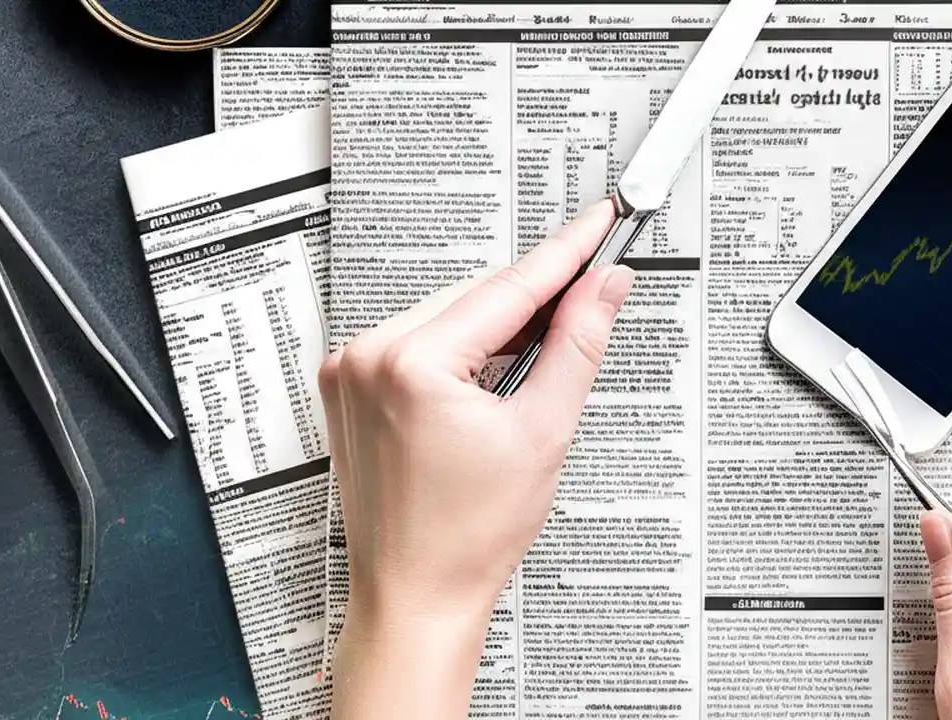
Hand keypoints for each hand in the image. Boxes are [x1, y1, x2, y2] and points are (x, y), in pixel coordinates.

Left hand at [322, 200, 632, 718]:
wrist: (416, 596)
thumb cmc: (466, 537)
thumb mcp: (542, 432)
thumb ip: (577, 346)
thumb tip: (602, 289)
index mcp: (410, 363)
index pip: (509, 287)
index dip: (566, 253)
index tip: (598, 224)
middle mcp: (367, 356)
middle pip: (477, 297)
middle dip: (536, 296)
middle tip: (593, 291)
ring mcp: (350, 371)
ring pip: (449, 315)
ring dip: (499, 324)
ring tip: (541, 360)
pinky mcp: (349, 387)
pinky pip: (419, 340)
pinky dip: (462, 346)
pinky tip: (492, 374)